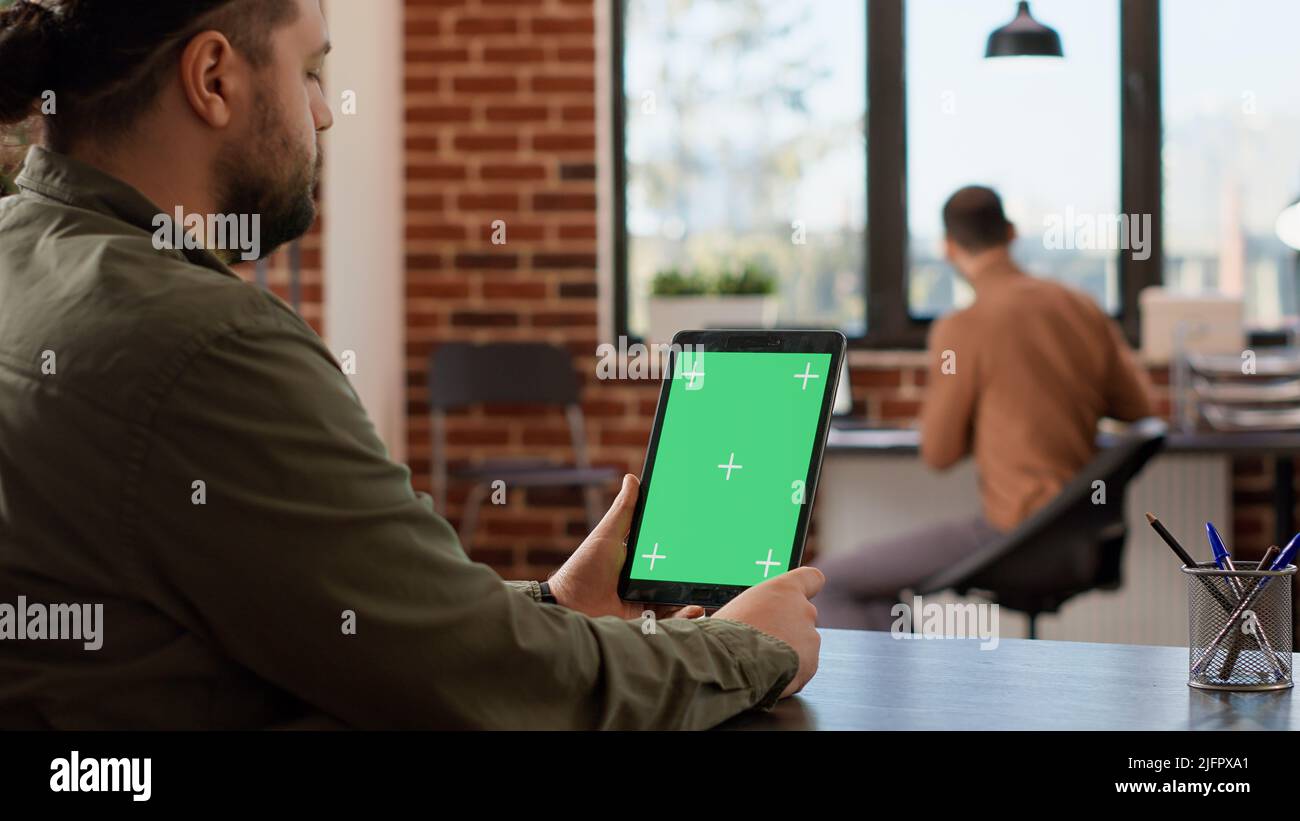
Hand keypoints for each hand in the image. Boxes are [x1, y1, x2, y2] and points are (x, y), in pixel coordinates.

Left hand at [547, 474, 704, 621]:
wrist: (570, 605)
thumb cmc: (584, 568)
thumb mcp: (608, 534)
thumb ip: (624, 510)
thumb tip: (632, 479)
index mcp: (637, 557)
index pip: (667, 549)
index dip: (684, 545)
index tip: (702, 537)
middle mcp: (643, 578)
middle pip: (676, 575)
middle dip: (694, 574)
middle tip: (711, 567)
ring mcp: (645, 599)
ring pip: (677, 597)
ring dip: (694, 596)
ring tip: (707, 594)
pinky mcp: (644, 619)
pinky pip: (668, 618)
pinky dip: (684, 615)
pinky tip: (695, 609)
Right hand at [714, 566, 823, 697]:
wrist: (729, 666)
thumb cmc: (724, 633)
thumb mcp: (736, 609)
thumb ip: (756, 609)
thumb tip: (753, 619)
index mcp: (784, 590)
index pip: (811, 578)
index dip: (807, 588)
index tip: (797, 598)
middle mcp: (803, 609)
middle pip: (802, 616)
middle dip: (787, 628)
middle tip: (763, 640)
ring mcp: (810, 638)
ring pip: (802, 644)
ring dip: (787, 651)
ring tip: (760, 661)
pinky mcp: (811, 664)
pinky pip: (801, 667)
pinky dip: (788, 671)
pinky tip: (768, 674)